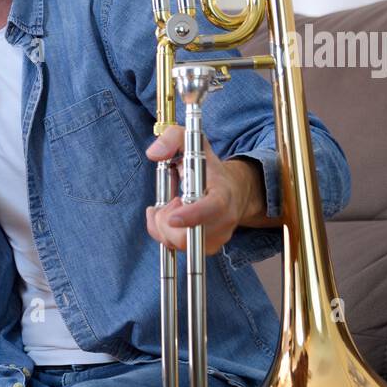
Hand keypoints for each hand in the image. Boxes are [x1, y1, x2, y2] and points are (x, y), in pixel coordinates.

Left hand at [144, 124, 255, 255]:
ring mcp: (216, 238)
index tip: (173, 218)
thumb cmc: (208, 167)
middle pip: (186, 236)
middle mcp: (223, 221)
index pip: (211, 210)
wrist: (233, 189)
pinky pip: (174, 248)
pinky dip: (163, 232)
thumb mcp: (193, 142)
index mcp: (223, 195)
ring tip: (174, 204)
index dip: (191, 216)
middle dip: (165, 221)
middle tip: (171, 200)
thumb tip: (154, 153)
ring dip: (163, 224)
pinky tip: (170, 215)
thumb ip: (172, 138)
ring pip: (176, 244)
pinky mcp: (206, 248)